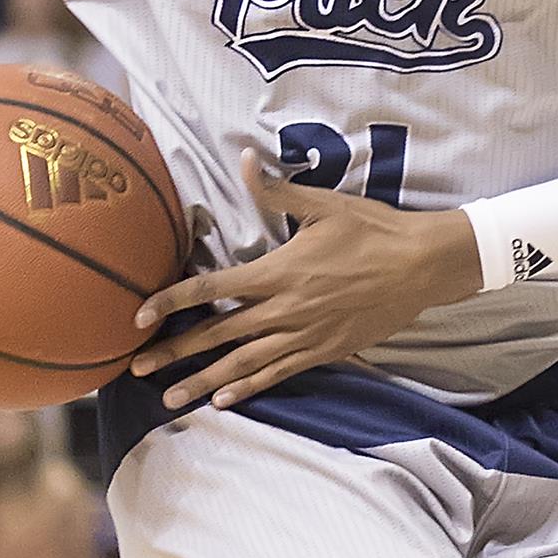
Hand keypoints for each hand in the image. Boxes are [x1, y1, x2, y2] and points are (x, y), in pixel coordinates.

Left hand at [127, 151, 481, 410]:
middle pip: (218, 334)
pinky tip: (225, 400)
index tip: (139, 315)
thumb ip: (276, 189)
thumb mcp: (324, 204)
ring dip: (203, 381)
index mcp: (278, 271)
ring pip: (242, 363)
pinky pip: (278, 372)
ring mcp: (304, 334)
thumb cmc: (373, 229)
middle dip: (174, 352)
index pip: (212, 287)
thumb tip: (243, 157)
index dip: (172, 301)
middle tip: (136, 368)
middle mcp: (284, 308)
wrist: (421, 266)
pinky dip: (248, 387)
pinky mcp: (324, 350)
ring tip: (169, 397)